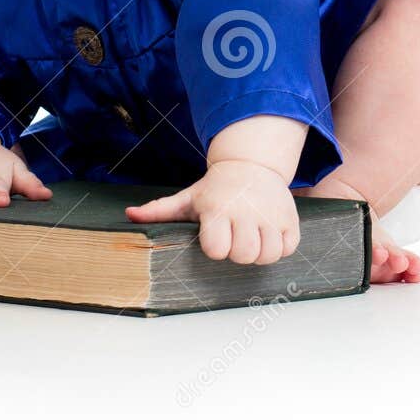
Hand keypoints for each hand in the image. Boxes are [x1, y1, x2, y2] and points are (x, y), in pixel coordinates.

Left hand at [125, 159, 299, 263]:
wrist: (251, 164)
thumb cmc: (216, 188)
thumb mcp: (188, 197)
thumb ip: (159, 210)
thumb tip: (129, 215)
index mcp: (218, 208)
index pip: (218, 250)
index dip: (215, 248)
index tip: (214, 238)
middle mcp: (246, 211)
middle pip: (244, 255)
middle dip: (238, 253)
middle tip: (234, 239)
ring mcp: (271, 214)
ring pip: (269, 254)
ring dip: (260, 253)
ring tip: (252, 239)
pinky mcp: (290, 218)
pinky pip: (289, 248)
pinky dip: (280, 247)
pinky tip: (268, 236)